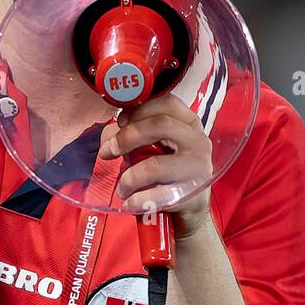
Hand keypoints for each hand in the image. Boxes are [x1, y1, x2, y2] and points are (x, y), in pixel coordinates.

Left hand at [98, 94, 213, 238]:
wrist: (188, 202)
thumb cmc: (164, 166)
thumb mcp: (149, 144)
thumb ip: (127, 133)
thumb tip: (107, 140)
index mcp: (188, 122)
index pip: (167, 102)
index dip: (139, 109)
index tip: (120, 121)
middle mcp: (197, 140)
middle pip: (160, 125)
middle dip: (127, 137)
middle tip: (109, 152)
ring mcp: (198, 166)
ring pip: (155, 165)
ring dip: (129, 178)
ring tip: (121, 188)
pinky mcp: (191, 192)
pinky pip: (157, 195)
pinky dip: (137, 199)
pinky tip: (130, 201)